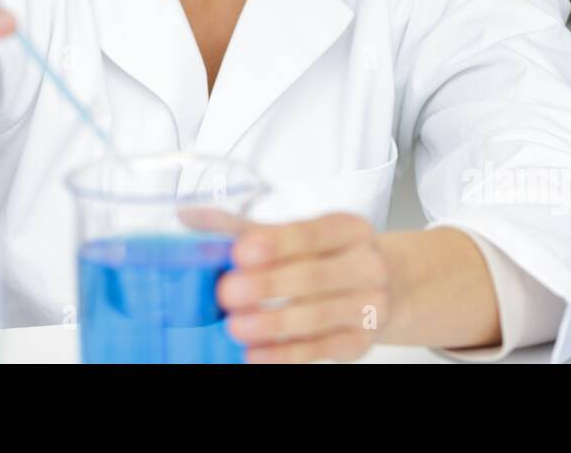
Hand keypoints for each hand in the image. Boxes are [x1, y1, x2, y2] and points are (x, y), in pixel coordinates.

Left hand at [216, 213, 391, 362]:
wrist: (381, 288)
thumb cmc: (324, 256)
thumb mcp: (292, 235)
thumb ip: (243, 227)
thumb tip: (190, 216)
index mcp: (348, 228)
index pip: (312, 232)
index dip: (277, 243)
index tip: (241, 251)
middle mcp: (366, 265)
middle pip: (314, 276)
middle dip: (267, 286)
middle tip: (226, 292)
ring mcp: (369, 306)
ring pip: (318, 316)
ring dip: (273, 323)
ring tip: (235, 326)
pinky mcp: (359, 341)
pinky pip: (321, 349)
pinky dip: (285, 354)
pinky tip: (255, 353)